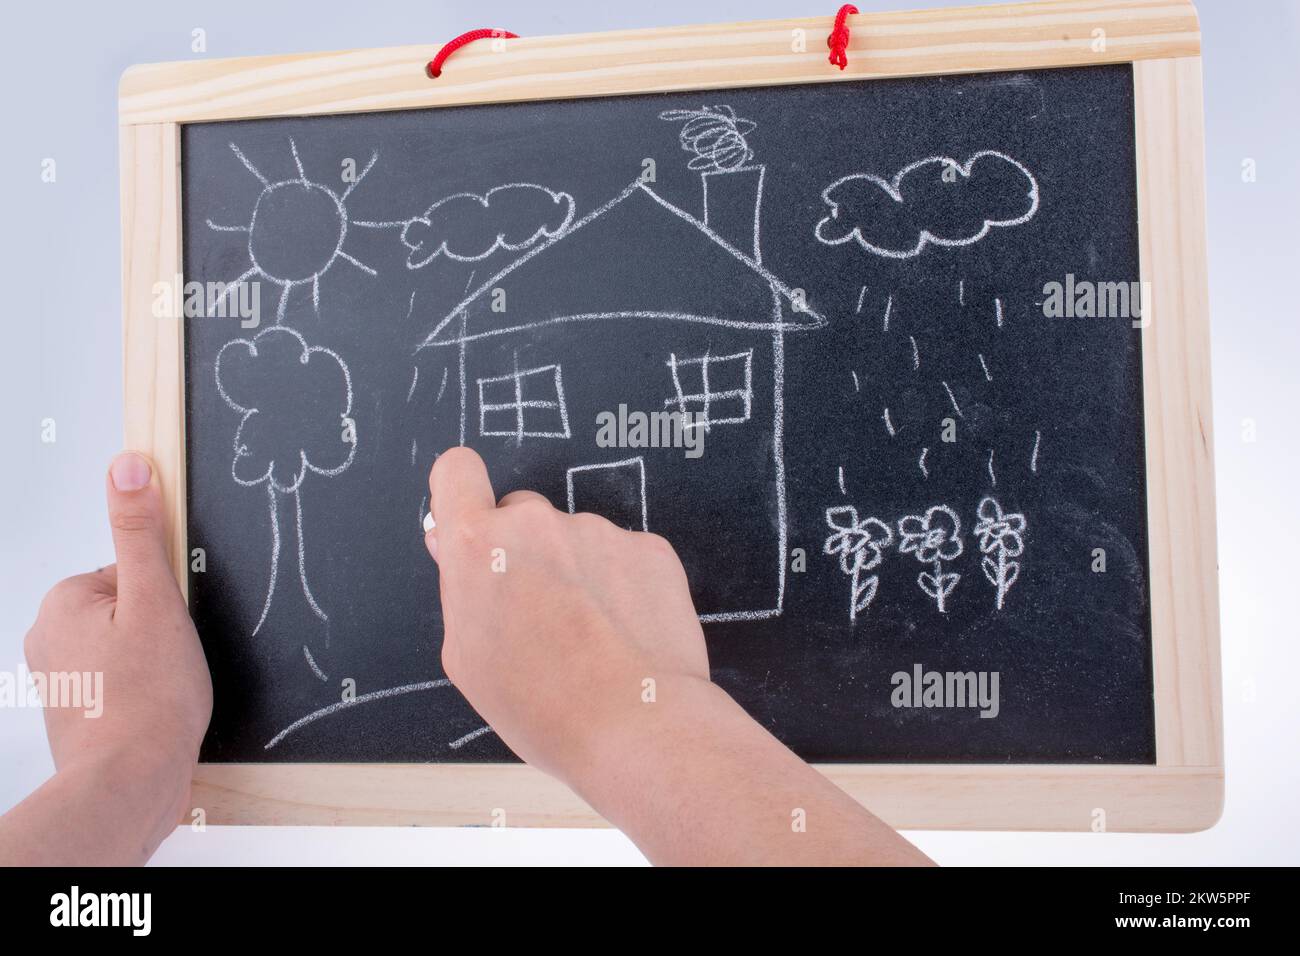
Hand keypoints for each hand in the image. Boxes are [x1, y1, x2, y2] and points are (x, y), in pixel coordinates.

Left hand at [2, 451, 211, 864]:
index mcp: (64, 601)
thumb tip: (128, 465)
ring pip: (126, 643)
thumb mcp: (157, 600)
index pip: (132, 571)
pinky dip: (142, 688)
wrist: (129, 782)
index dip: (166, 597)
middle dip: (159, 629)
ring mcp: (60, 676)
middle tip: (172, 660)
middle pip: (128, 606)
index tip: (173, 628)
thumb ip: (141, 531)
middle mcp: (49, 635)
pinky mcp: (76, 708)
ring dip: (153, 660)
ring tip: (165, 688)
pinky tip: (156, 706)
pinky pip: (119, 678)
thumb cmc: (147, 702)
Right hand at [425, 446, 709, 780]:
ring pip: (576, 540)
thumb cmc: (543, 707)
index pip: (457, 472)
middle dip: (524, 550)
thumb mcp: (468, 658)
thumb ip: (460, 588)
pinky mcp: (649, 548)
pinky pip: (624, 556)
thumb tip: (453, 543)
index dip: (461, 493)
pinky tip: (625, 633)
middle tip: (539, 612)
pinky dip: (622, 585)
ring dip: (577, 572)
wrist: (635, 726)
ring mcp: (599, 531)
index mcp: (480, 546)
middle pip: (521, 514)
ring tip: (590, 637)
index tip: (472, 518)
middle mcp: (537, 523)